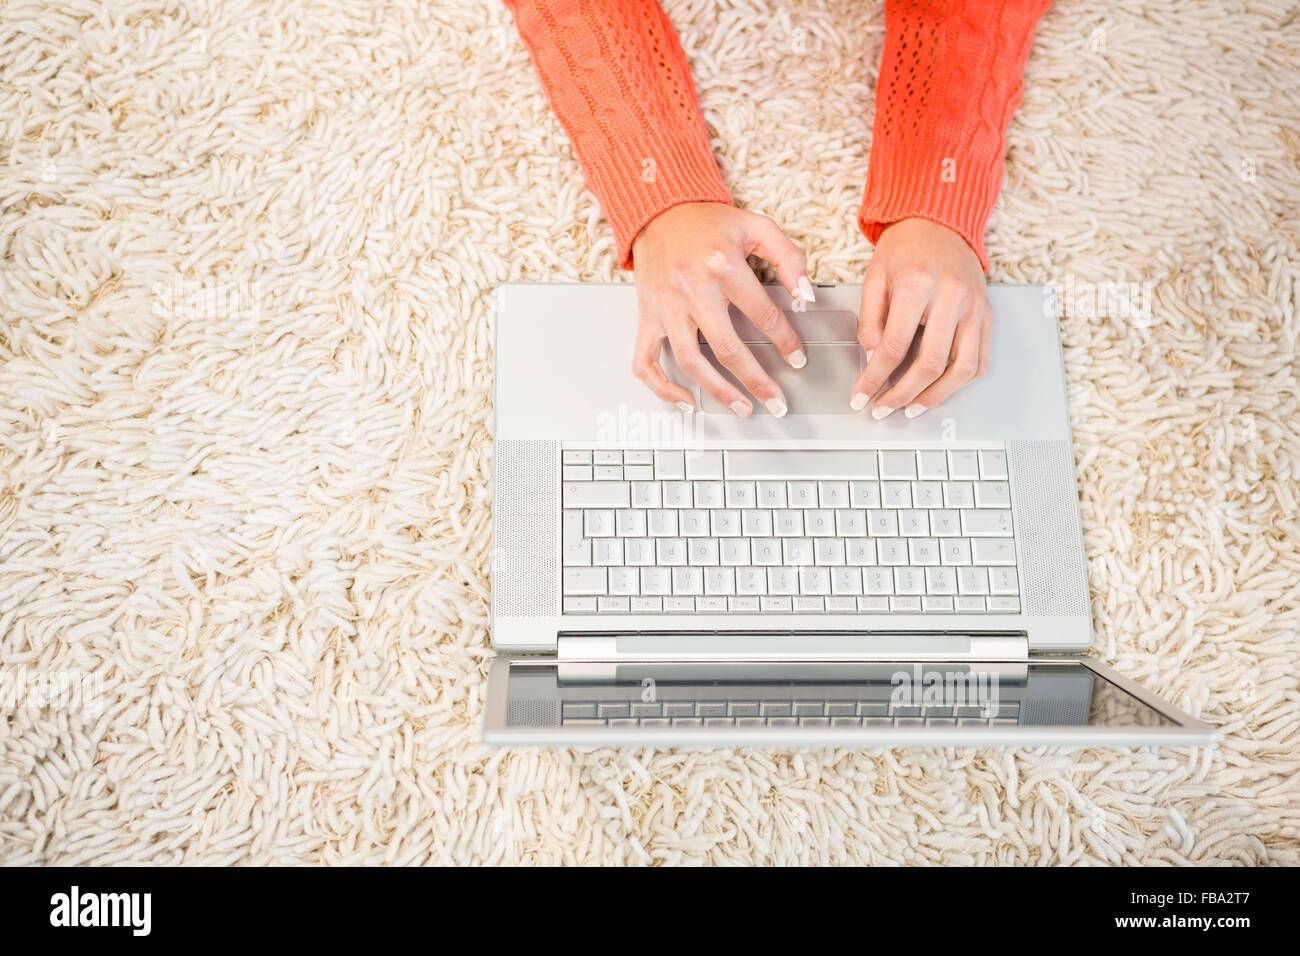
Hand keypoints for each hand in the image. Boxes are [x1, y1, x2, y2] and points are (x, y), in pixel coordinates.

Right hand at [630, 202, 814, 416]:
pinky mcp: (647, 317)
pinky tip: (685, 401)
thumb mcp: (756, 225)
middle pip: (726, 346)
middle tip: (776, 401)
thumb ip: (789, 257)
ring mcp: (665, 306)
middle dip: (756, 379)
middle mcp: (690, 288)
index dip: (785, 341)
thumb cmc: (708, 223)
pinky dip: (662, 387)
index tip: (798, 359)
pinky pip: (646, 360)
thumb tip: (804, 295)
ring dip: (718, 390)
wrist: (660, 211)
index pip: (762, 313)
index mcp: (721, 264)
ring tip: (742, 407)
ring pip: (690, 360)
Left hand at [850, 218, 990, 418]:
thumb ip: (870, 320)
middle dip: (902, 395)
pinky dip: (959, 383)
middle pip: (930, 364)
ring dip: (935, 397)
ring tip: (911, 408)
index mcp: (919, 284)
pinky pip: (980, 361)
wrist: (939, 223)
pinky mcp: (987, 315)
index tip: (861, 396)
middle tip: (882, 408)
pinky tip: (938, 390)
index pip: (896, 346)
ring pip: (963, 369)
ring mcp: (975, 307)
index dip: (875, 378)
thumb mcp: (874, 278)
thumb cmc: (905, 249)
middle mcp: (953, 297)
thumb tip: (873, 358)